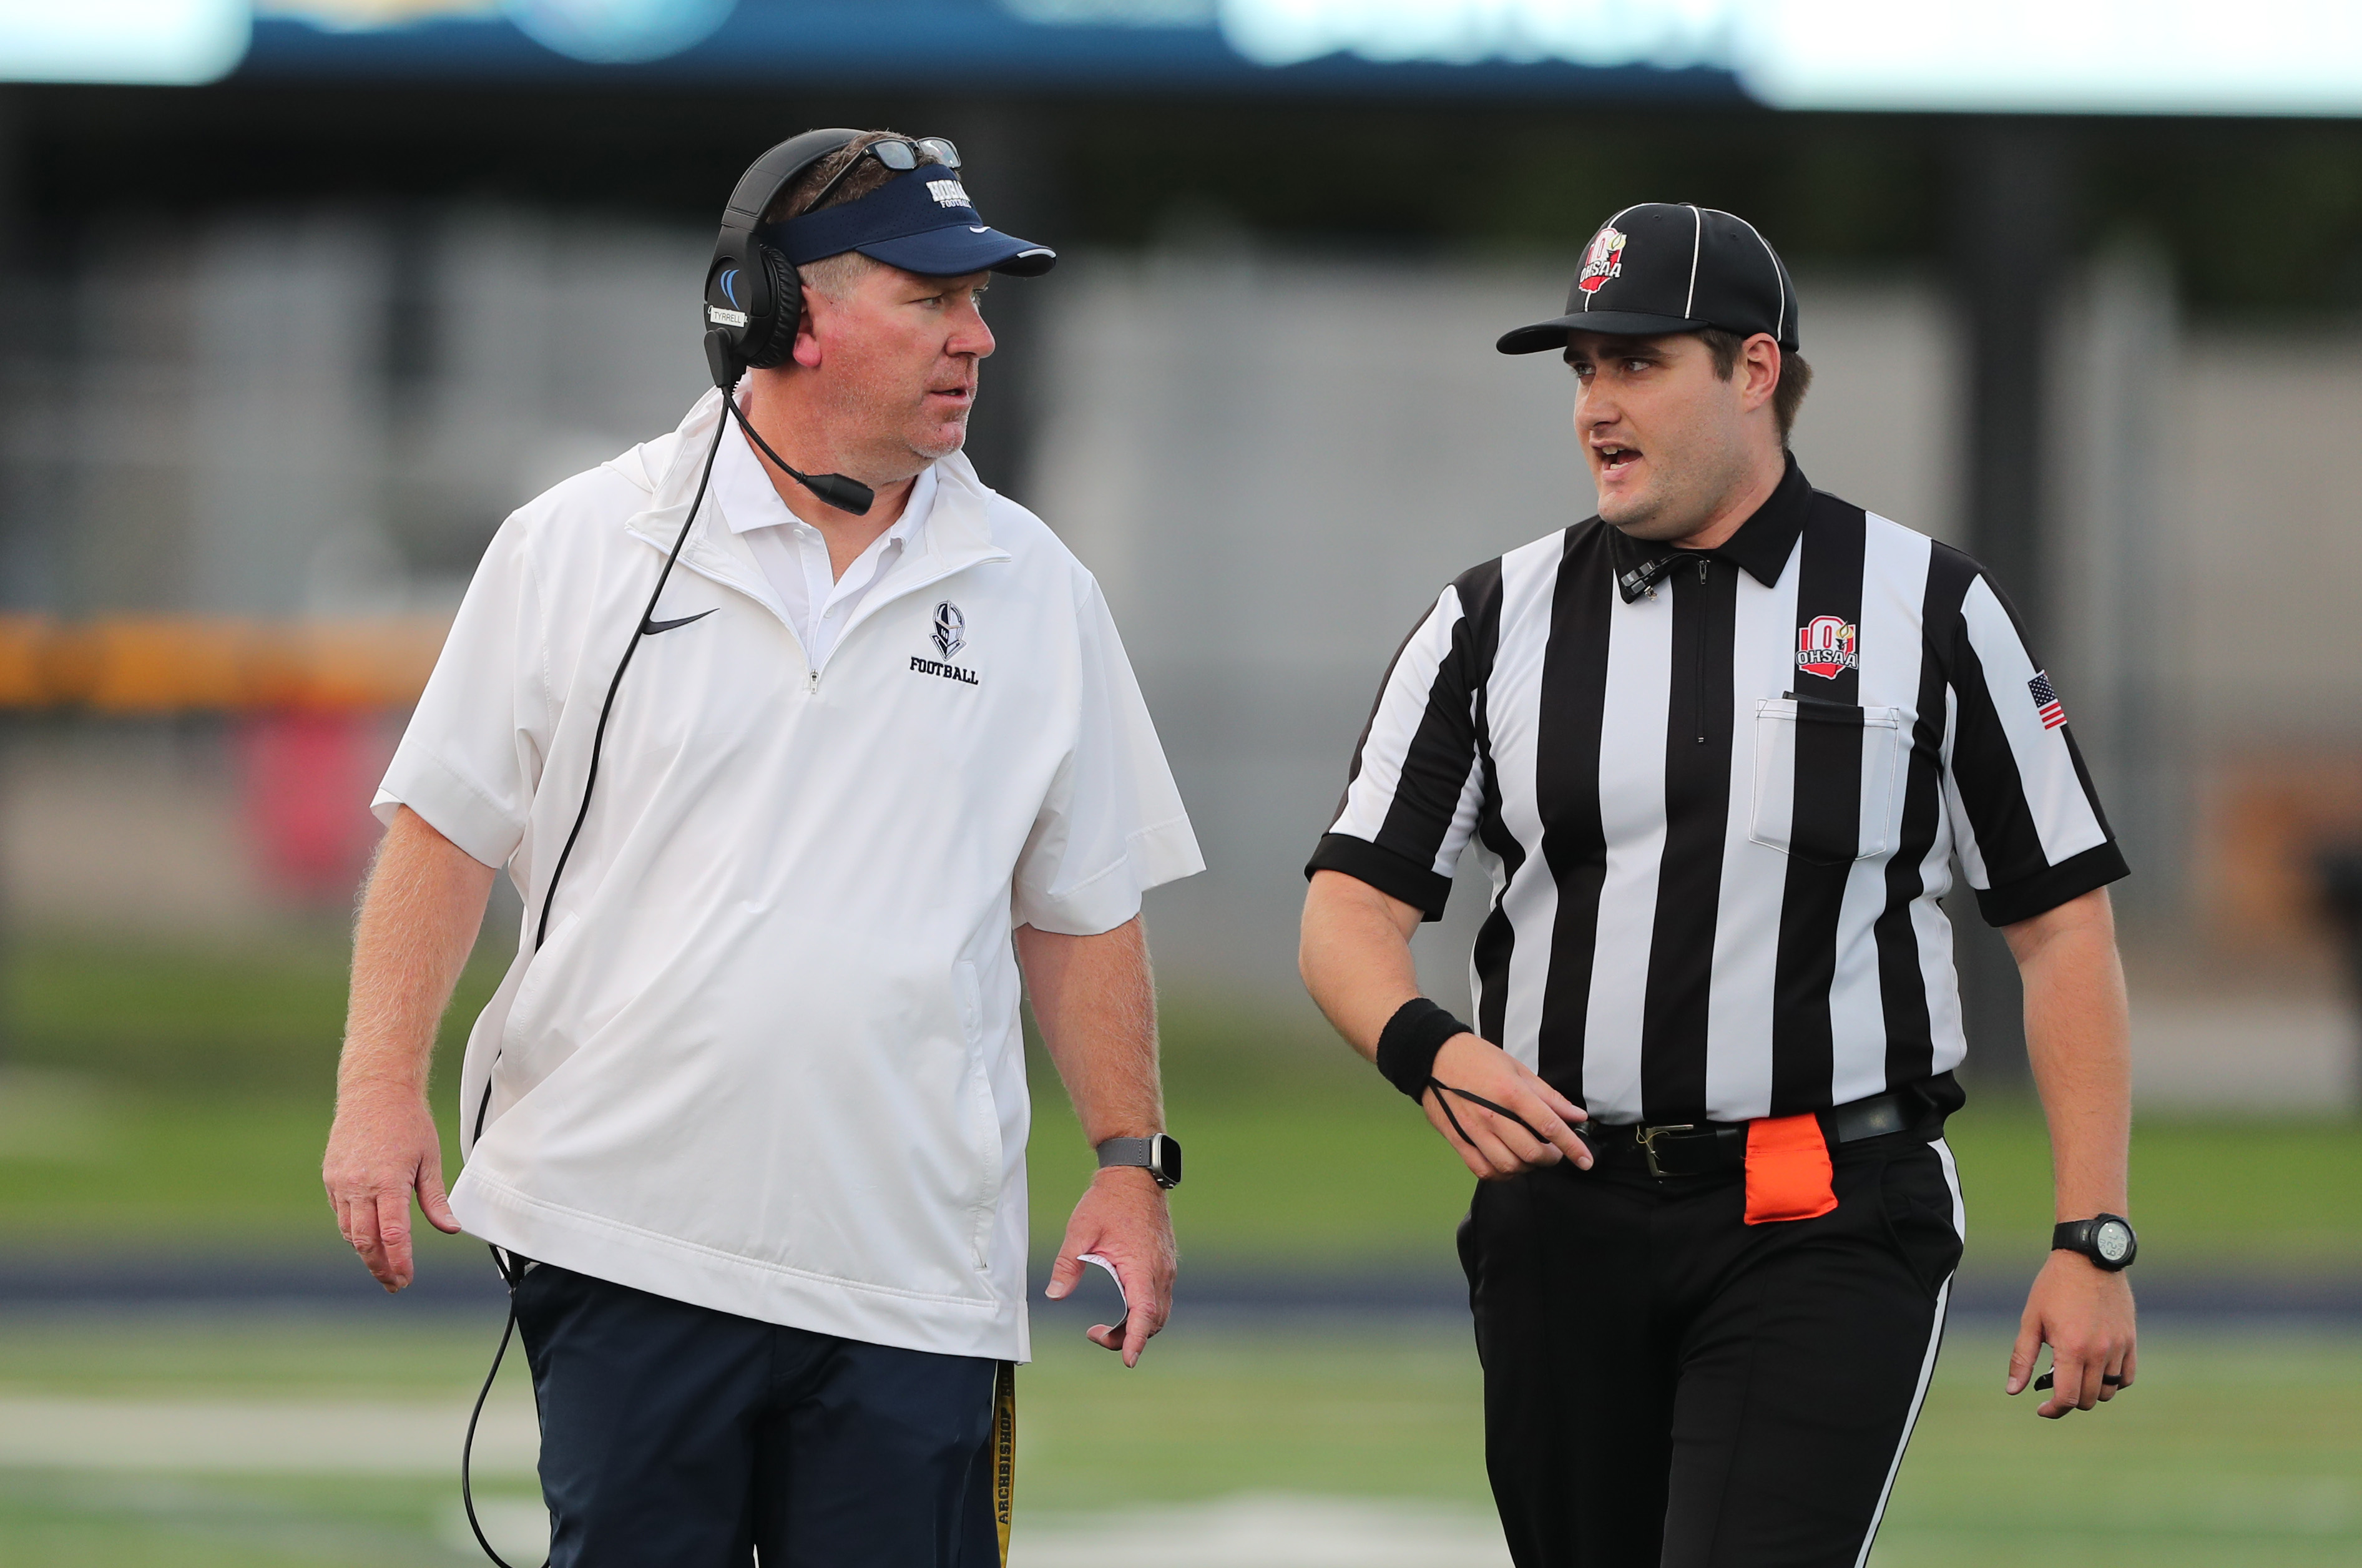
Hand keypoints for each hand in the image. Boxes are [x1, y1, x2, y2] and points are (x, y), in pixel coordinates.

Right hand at [322, 1083, 461, 1291]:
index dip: (399, 1261)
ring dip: (366, 1252)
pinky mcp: (330, 1177)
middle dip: (380, 1266)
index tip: (406, 1278)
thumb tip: (451, 1228)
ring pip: (349, 1231)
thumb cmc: (408, 1122)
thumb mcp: (430, 1158)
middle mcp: (358, 1185)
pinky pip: (341, 1213)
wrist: (374, 1091)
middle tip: (395, 1283)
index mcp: (387, 1181)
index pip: (392, 1235)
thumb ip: (436, 1198)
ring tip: (384, 1266)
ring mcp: (340, 1182)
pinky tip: (369, 1236)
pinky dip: (354, 1229)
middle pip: (364, 1241)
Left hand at [1044, 1166, 1174, 1366]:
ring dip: (1136, 1326)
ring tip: (1106, 1327)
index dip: (1135, 1340)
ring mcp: (1166, 1267)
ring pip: (1159, 1312)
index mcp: (1141, 1265)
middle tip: (1095, 1334)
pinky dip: (1144, 1311)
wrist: (1134, 1174)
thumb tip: (1054, 1294)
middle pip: (1153, 1321)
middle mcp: (1160, 1270)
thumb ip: (1068, 1265)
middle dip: (1128, 1338)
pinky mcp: (1166, 1262)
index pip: (1143, 1314)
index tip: (1128, 1360)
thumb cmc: (1107, 1200)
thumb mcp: (1080, 1231)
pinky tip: (1123, 1306)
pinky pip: (1160, 1297)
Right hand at [1422, 1033, 1591, 1179]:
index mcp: (1511, 1092)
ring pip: (1508, 1166)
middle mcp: (1493, 1115)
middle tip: (1554, 1152)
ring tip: (1531, 1157)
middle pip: (1531, 1152)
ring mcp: (1474, 1130)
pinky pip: (1483, 1170)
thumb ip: (1549, 1096)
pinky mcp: (1458, 1140)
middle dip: (1551, 1158)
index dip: (1573, 1147)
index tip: (1586, 1160)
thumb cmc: (1477, 1059)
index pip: (1550, 1126)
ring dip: (1527, 1167)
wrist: (1433, 1057)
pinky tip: (1508, 1165)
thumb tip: (1576, 1115)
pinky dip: (1501, 1174)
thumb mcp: (1517, 1069)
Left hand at [2007, 1250, 2137, 1416]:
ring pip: (2109, 1391)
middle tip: (2054, 1387)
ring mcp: (2119, 1347)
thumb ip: (2022, 1358)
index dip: (2053, 1410)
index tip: (2042, 1409)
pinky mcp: (2131, 1340)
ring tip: (2073, 1375)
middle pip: (2089, 1399)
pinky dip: (2113, 1382)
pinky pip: (2127, 1376)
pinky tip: (2096, 1371)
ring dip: (2091, 1392)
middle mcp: (2099, 1352)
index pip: (2067, 1398)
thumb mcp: (2031, 1320)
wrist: (2088, 1257)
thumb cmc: (2054, 1287)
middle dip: (2069, 1401)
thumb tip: (2013, 1390)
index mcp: (2071, 1349)